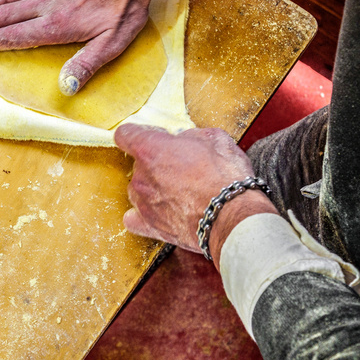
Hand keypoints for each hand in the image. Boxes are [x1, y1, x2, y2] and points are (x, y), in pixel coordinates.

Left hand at [114, 124, 276, 259]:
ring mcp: (142, 202)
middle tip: (182, 168)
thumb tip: (184, 140)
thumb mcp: (214, 139)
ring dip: (154, 188)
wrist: (233, 217)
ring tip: (181, 193)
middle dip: (157, 163)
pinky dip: (143, 215)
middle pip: (138, 164)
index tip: (153, 137)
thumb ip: (190, 136)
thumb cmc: (225, 178)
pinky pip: (134, 218)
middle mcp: (140, 176)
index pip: (126, 134)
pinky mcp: (149, 226)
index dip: (139, 133)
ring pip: (139, 189)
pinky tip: (159, 212)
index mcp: (151, 149)